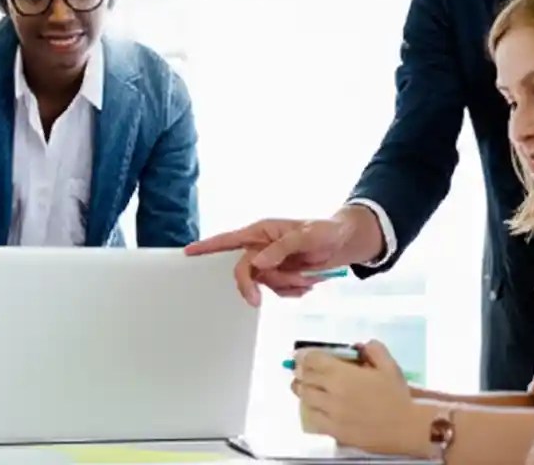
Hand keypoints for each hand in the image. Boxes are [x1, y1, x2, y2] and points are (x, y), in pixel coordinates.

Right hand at [186, 208, 379, 305]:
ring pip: (265, 285)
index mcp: (262, 232)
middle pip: (244, 271)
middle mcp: (262, 248)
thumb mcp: (308, 236)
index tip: (188, 253)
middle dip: (251, 286)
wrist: (345, 244)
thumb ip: (282, 248)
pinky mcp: (283, 277)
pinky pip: (280, 292)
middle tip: (256, 301)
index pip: (228, 239)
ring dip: (287, 285)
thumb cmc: (326, 231)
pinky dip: (295, 291)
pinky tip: (308, 281)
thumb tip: (258, 262)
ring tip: (309, 275)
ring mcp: (272, 263)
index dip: (207, 247)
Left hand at [293, 341, 428, 456]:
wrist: (407, 428)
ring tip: (305, 386)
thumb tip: (359, 346)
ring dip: (303, 389)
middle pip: (305, 378)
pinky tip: (315, 406)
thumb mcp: (389, 365)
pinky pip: (313, 418)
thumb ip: (373, 349)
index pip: (312, 360)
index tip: (301, 355)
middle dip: (302, 371)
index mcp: (342, 374)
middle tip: (302, 370)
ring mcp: (331, 413)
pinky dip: (310, 409)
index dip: (304, 356)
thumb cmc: (398, 395)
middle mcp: (331, 393)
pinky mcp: (334, 431)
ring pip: (305, 398)